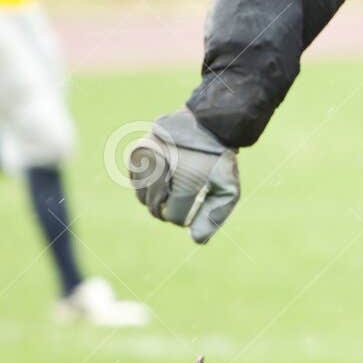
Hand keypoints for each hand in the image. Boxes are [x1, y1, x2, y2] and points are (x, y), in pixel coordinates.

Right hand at [129, 109, 240, 244]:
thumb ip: (213, 217)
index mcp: (183, 180)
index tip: (193, 207)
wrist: (209, 122)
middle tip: (181, 200)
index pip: (172, 216)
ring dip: (154, 199)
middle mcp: (161, 169)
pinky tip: (160, 179)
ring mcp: (147, 158)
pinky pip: (134, 179)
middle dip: (167, 210)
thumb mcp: (228, 189)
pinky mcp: (138, 150)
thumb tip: (196, 240)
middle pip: (154, 208)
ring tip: (171, 190)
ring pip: (141, 196)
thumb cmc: (221, 160)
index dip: (184, 218)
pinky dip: (144, 185)